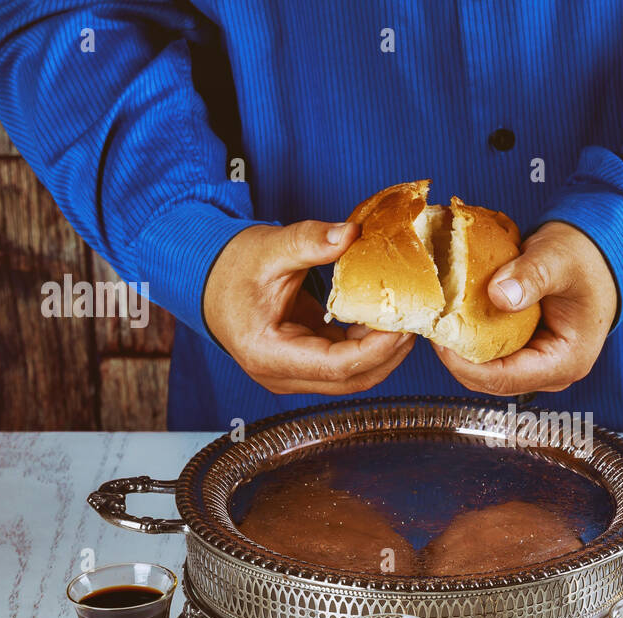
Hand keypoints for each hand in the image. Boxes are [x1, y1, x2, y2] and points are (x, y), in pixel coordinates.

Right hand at [203, 221, 414, 394]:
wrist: (207, 279)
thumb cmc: (231, 268)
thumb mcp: (269, 249)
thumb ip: (310, 242)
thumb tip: (351, 233)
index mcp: (268, 354)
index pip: (336, 367)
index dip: (376, 349)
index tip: (402, 324)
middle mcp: (281, 375)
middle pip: (351, 379)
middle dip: (388, 353)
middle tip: (415, 319)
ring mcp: (295, 374)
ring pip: (352, 376)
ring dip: (382, 351)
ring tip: (405, 317)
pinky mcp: (306, 365)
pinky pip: (346, 363)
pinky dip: (369, 345)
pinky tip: (384, 318)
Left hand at [433, 221, 616, 393]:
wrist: (598, 255)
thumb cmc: (584, 257)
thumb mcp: (559, 258)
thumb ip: (531, 276)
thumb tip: (498, 296)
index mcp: (566, 361)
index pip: (506, 379)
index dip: (466, 365)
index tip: (439, 338)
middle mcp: (552, 372)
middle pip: (492, 381)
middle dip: (458, 359)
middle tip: (432, 326)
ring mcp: (538, 365)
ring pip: (488, 372)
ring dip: (462, 351)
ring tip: (439, 322)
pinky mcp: (526, 353)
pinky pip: (491, 357)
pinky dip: (471, 341)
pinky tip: (454, 319)